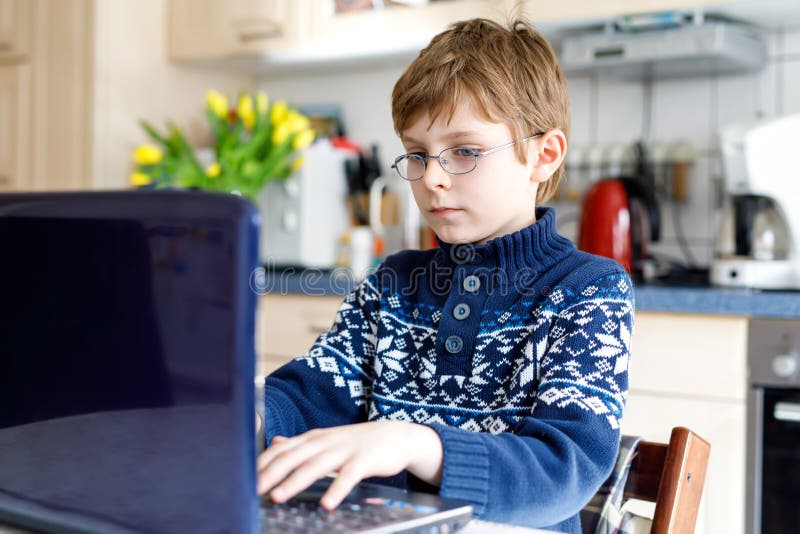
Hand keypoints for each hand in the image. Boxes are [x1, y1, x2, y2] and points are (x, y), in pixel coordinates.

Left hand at [256, 421, 442, 509]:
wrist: (396, 436)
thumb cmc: (357, 442)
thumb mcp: (326, 440)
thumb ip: (300, 444)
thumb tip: (275, 443)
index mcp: (313, 438)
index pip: (282, 450)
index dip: (263, 464)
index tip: (243, 478)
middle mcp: (325, 442)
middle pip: (293, 457)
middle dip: (271, 474)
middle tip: (252, 490)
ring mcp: (345, 449)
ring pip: (315, 465)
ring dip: (295, 481)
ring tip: (277, 497)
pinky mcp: (365, 460)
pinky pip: (349, 476)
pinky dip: (337, 489)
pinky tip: (327, 504)